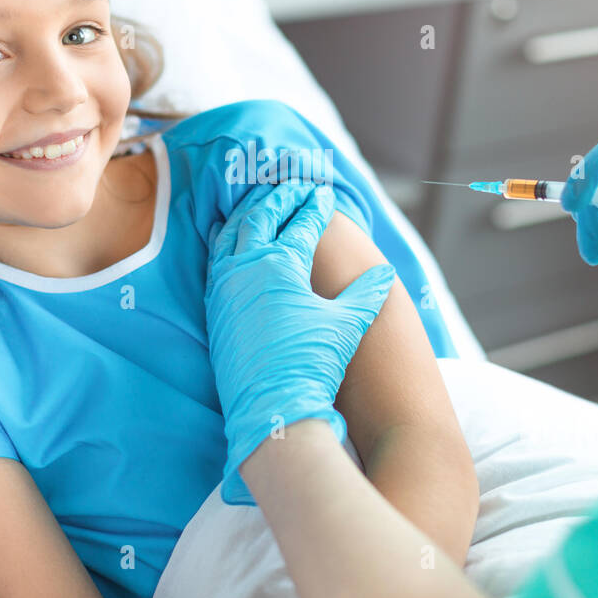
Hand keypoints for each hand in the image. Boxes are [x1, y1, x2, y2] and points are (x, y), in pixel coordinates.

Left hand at [205, 180, 396, 505]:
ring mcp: (224, 287)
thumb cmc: (313, 363)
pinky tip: (231, 239)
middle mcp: (247, 266)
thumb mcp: (347, 325)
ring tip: (259, 202)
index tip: (324, 195)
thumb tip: (384, 272)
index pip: (301, 222)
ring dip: (247, 214)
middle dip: (278, 198)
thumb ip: (365, 294)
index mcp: (281, 262)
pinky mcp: (214, 308)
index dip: (315, 206)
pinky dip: (226, 241)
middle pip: (260, 217)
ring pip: (232, 234)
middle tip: (293, 188)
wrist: (273, 409)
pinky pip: (216, 260)